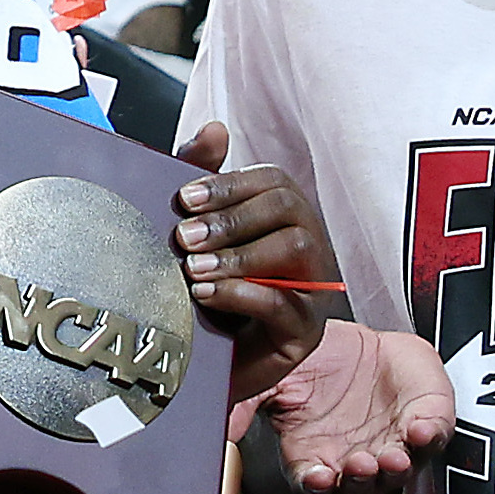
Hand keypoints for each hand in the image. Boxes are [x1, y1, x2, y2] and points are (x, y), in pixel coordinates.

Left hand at [175, 121, 337, 401]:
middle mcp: (307, 246)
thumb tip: (215, 128)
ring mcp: (311, 289)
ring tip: (192, 269)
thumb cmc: (203, 291)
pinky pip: (286, 303)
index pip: (271, 182)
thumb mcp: (195, 234)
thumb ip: (200, 181)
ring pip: (295, 248)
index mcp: (283, 217)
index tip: (183, 199)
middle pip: (287, 207)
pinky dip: (243, 293)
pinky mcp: (305, 333)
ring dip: (238, 254)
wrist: (200, 364)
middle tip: (183, 237)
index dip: (227, 185)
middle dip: (231, 218)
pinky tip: (205, 294)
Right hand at [237, 319, 454, 492]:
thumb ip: (246, 402)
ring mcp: (395, 445)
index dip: (318, 484)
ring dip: (395, 468)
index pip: (317, 483)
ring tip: (390, 458)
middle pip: (361, 488)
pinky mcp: (429, 423)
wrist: (363, 340)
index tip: (317, 477)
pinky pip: (434, 438)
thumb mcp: (276, 379)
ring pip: (399, 471)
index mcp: (319, 454)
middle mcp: (358, 458)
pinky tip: (419, 429)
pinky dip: (428, 437)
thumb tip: (221, 428)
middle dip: (361, 481)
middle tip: (359, 466)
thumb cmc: (319, 364)